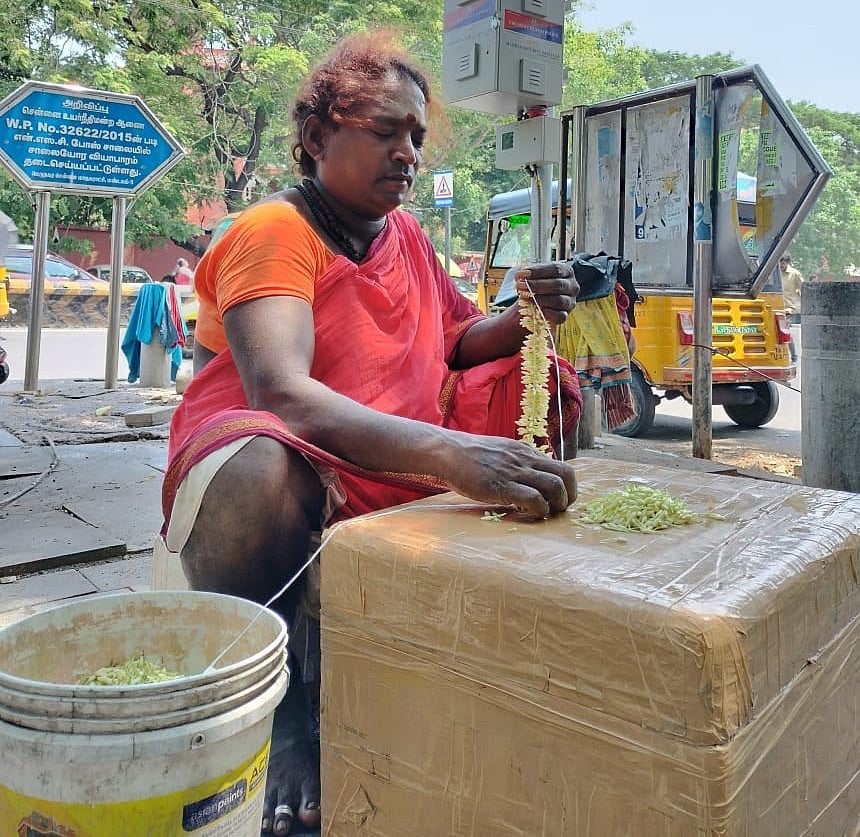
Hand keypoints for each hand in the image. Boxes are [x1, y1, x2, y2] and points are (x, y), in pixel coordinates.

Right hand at [442, 431, 576, 518]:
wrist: (446, 451)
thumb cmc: (468, 455)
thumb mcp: (500, 451)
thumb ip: (516, 462)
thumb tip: (528, 478)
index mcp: (525, 451)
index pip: (560, 466)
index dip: (566, 485)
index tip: (559, 498)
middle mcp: (525, 459)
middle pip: (566, 474)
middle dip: (570, 495)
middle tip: (561, 508)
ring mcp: (514, 472)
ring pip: (554, 486)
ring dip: (558, 504)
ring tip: (549, 513)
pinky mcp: (502, 486)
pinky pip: (533, 499)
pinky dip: (540, 510)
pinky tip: (532, 515)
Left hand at [514, 262, 578, 325]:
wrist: (540, 301)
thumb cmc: (539, 284)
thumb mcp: (535, 276)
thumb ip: (528, 275)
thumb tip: (519, 276)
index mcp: (567, 272)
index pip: (556, 269)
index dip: (538, 271)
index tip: (523, 273)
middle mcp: (572, 286)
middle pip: (558, 285)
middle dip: (537, 285)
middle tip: (520, 286)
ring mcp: (570, 301)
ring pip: (559, 301)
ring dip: (539, 299)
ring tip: (524, 298)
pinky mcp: (565, 315)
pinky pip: (560, 316)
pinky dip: (548, 313)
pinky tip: (537, 310)